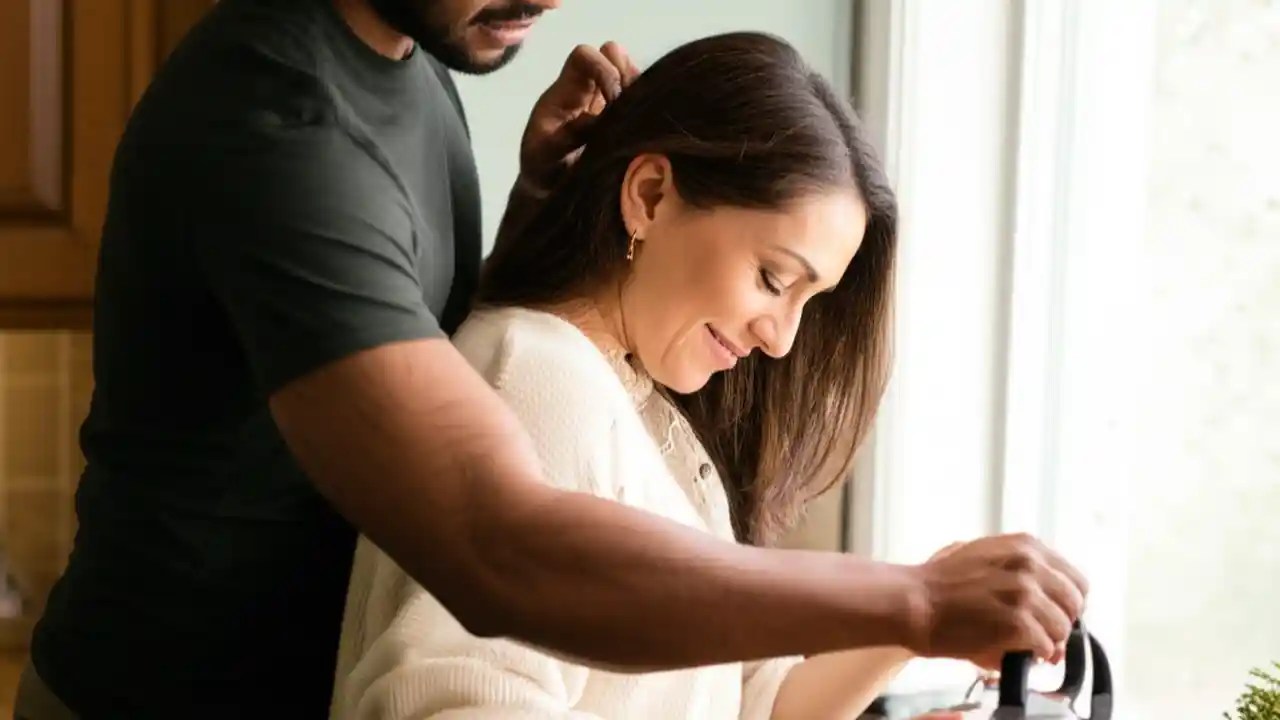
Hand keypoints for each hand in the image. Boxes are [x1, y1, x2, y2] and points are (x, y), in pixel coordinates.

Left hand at [516, 42, 639, 195]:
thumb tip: (596, 120)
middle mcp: (586, 89)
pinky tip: (648, 126)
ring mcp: (605, 100)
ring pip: (631, 72)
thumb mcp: (545, 157)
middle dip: (627, 75)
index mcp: (564, 92)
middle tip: (633, 107)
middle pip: (612, 55)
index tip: (614, 101)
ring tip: (643, 117)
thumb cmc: (542, 169)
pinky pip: (641, 96)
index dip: (603, 68)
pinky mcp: (621, 115)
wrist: (548, 186)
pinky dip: (649, 105)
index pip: (583, 57)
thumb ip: (566, 138)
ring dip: (641, 90)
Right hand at [908, 533, 1087, 669]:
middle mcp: (1030, 564)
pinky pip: (1045, 646)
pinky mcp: (1018, 621)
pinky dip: (1034, 654)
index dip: (1066, 603)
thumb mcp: (986, 558)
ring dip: (1046, 641)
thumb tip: (1051, 607)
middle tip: (1038, 634)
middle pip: (1074, 605)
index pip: (1076, 580)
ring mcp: (1025, 593)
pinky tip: (1015, 651)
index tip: (1051, 614)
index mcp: (1026, 546)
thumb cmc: (941, 584)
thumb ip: (1023, 575)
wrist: (913, 601)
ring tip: (1023, 644)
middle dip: (1060, 623)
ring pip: (1062, 629)